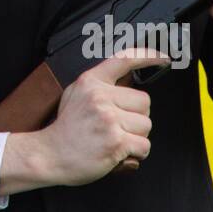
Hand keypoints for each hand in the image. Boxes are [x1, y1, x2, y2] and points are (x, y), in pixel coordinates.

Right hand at [16, 49, 168, 188]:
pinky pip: (144, 146)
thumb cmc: (64, 129)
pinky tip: (120, 152)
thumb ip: (98, 86)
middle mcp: (100, 97)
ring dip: (136, 137)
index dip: (147, 56)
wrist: (48, 155)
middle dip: (136, 117)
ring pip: (146, 126)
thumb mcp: (75, 95)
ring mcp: (108, 119)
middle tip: (117, 126)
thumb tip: (126, 82)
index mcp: (90, 82)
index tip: (164, 58)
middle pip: (144, 102)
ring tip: (115, 140)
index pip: (124, 60)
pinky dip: (136, 153)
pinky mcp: (116, 141)